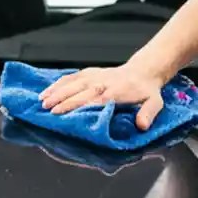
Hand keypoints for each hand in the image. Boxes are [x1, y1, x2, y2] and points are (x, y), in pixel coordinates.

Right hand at [38, 63, 166, 130]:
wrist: (143, 72)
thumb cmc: (146, 92)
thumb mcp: (155, 103)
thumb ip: (148, 113)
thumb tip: (141, 125)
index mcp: (115, 92)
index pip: (93, 100)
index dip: (77, 106)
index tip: (63, 113)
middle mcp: (101, 83)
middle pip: (78, 92)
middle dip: (62, 100)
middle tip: (47, 110)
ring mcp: (94, 76)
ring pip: (72, 83)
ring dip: (56, 92)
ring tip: (42, 101)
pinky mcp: (89, 73)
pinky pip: (71, 77)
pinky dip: (57, 84)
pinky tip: (46, 92)